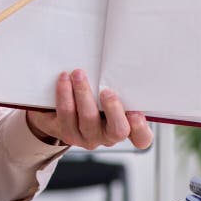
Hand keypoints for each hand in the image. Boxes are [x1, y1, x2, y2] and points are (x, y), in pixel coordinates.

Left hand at [26, 69, 152, 149]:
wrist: (59, 111)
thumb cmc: (92, 97)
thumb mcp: (107, 92)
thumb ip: (117, 85)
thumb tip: (118, 63)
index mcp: (126, 127)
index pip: (142, 137)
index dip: (141, 128)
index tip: (136, 113)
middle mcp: (108, 136)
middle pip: (118, 131)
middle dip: (113, 109)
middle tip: (107, 91)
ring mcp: (87, 137)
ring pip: (87, 119)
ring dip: (83, 94)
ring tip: (78, 74)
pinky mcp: (67, 132)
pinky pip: (65, 114)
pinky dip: (65, 94)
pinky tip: (64, 79)